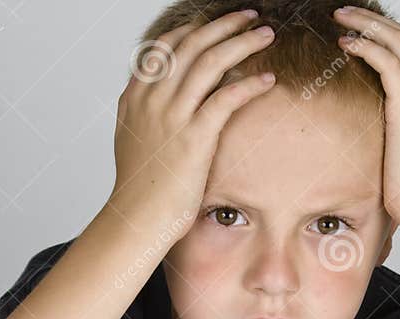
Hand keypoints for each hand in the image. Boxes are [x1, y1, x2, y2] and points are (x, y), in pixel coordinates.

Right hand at [107, 9, 277, 237]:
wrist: (138, 217)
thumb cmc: (140, 187)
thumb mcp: (131, 138)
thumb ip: (141, 112)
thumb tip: (153, 97)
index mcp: (136, 97)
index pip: (165, 46)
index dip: (194, 29)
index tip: (216, 23)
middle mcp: (153, 99)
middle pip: (192, 45)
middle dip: (225, 24)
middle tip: (251, 16)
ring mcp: (172, 116)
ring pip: (211, 62)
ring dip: (243, 42)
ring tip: (266, 34)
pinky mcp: (195, 137)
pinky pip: (226, 98)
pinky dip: (249, 84)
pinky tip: (268, 78)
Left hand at [332, 6, 399, 224]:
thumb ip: (392, 130)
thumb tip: (369, 131)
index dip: (389, 34)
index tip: (362, 28)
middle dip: (375, 20)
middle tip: (345, 12)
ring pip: (398, 41)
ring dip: (367, 24)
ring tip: (341, 17)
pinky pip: (388, 62)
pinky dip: (367, 47)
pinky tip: (347, 43)